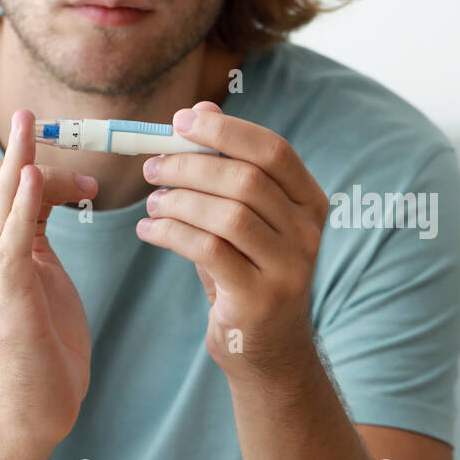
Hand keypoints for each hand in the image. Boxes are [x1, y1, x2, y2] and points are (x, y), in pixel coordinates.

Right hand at [0, 108, 96, 448]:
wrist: (35, 411)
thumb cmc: (43, 349)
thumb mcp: (39, 279)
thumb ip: (34, 239)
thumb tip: (45, 196)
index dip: (23, 164)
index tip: (79, 181)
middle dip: (21, 154)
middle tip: (78, 172)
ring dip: (19, 162)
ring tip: (33, 126)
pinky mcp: (10, 302)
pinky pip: (8, 244)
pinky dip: (20, 208)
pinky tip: (34, 178)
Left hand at [137, 101, 328, 383]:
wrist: (265, 350)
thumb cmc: (246, 275)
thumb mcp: (240, 219)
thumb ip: (224, 168)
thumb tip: (200, 108)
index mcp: (309, 203)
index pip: (273, 151)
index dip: (225, 130)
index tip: (180, 121)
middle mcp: (308, 232)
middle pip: (246, 180)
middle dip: (190, 166)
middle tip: (151, 167)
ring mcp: (289, 267)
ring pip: (227, 215)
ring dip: (179, 201)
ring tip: (151, 202)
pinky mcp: (260, 298)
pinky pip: (209, 251)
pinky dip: (171, 234)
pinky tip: (149, 231)